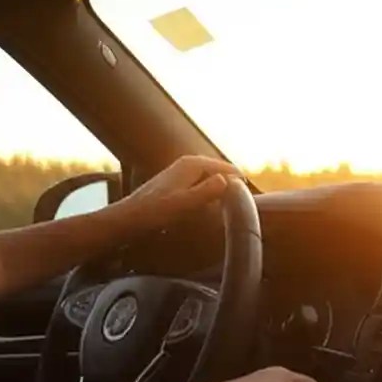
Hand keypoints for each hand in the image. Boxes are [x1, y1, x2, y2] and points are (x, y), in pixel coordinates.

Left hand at [113, 155, 239, 233]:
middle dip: (230, 182)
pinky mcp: (175, 183)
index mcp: (191, 164)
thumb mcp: (185, 203)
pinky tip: (210, 205)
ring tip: (232, 202)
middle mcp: (186, 163)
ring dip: (219, 187)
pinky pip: (200, 184)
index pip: (225, 167)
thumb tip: (226, 179)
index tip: (252, 194)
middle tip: (245, 198)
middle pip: (217, 170)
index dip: (239, 180)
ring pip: (209, 178)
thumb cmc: (155, 212)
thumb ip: (207, 191)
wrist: (129, 218)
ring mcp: (180, 172)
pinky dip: (208, 192)